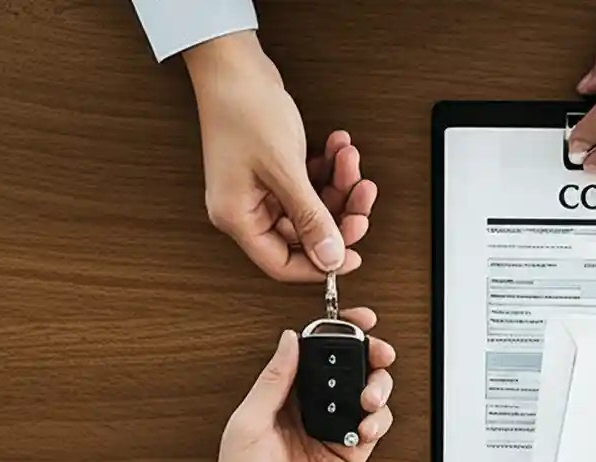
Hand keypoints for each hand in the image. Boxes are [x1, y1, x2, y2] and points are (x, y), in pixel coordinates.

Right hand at [184, 32, 377, 281]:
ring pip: (313, 207)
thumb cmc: (244, 109)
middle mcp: (246, 208)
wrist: (234, 64)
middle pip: (304, 234)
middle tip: (361, 195)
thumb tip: (330, 257)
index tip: (353, 254)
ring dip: (338, 185)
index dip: (320, 264)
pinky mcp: (273, 171)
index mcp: (238, 217)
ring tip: (349, 159)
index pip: (282, 264)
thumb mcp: (285, 170)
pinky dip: (328, 169)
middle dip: (338, 213)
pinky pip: (309, 184)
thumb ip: (311, 218)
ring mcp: (260, 189)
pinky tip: (337, 148)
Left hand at [205, 308, 395, 461]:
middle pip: (352, 366)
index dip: (340, 332)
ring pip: (370, 392)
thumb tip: (288, 339)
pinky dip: (378, 421)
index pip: (318, 352)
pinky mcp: (352, 453)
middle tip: (379, 351)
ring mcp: (335, 428)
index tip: (358, 320)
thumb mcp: (247, 422)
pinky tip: (366, 427)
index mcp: (286, 393)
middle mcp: (314, 406)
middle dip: (371, 353)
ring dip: (378, 385)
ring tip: (370, 395)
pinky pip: (376, 426)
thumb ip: (272, 380)